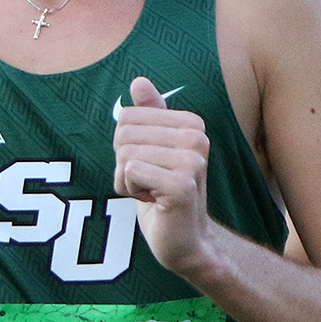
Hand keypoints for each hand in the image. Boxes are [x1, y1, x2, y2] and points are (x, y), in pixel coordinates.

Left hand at [113, 76, 213, 276]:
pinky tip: (153, 202)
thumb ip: (149, 115)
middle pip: (123, 134)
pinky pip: (130, 172)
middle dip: (123, 163)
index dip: (126, 146)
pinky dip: (130, 190)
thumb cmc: (162, 192)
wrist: (183, 239)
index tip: (149, 165)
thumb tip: (139, 82)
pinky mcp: (181, 186)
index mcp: (192, 123)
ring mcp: (192, 161)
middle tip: (147, 182)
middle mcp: (197, 137)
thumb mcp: (152, 150)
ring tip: (151, 192)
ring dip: (127, 180)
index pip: (126, 117)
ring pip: (125, 154)